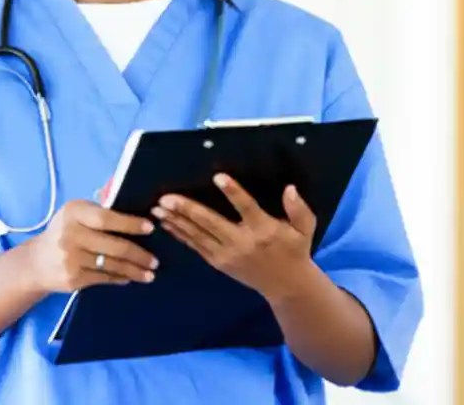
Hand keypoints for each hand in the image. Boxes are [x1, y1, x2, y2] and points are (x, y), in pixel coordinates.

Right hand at [22, 199, 158, 293]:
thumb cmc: (63, 232)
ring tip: (149, 273)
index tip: (150, 228)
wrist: (35, 263)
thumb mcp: (75, 214)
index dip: (130, 224)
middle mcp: (70, 234)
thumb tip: (124, 191)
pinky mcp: (72, 278)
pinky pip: (103, 278)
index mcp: (73, 213)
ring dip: (134, 270)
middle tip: (155, 260)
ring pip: (111, 265)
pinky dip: (119, 278)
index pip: (106, 218)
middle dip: (139, 254)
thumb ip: (99, 207)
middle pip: (113, 246)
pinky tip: (129, 277)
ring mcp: (70, 259)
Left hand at [153, 174, 316, 300]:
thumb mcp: (305, 229)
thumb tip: (289, 188)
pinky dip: (180, 234)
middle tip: (167, 198)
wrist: (286, 286)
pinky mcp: (218, 263)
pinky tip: (166, 224)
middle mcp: (242, 242)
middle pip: (211, 223)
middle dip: (188, 210)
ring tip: (158, 208)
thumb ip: (299, 208)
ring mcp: (227, 255)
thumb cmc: (294, 250)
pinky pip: (196, 247)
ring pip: (198, 235)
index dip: (233, 192)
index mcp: (264, 230)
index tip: (218, 177)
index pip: (246, 208)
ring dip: (177, 221)